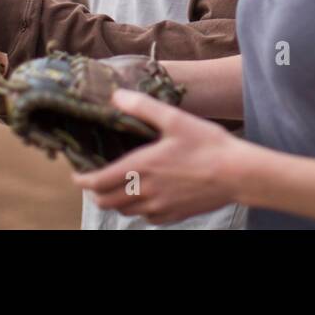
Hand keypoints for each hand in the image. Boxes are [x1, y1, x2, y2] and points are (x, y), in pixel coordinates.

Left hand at [72, 89, 251, 224]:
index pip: (98, 183)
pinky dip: (139, 208)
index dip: (82, 180)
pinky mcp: (173, 216)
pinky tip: (148, 195)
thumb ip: (142, 107)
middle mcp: (145, 193)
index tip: (77, 174)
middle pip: (106, 201)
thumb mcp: (174, 119)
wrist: (237, 173)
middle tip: (97, 178)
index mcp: (140, 168)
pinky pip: (146, 218)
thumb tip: (115, 97)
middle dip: (96, 192)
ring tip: (119, 186)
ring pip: (125, 211)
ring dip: (116, 200)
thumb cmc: (207, 144)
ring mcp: (159, 207)